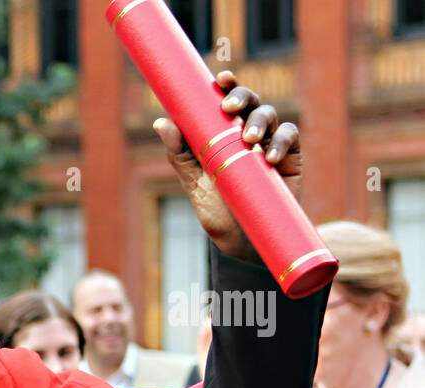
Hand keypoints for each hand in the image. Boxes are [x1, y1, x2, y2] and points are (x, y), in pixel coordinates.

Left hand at [153, 70, 301, 262]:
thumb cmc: (218, 212)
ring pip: (270, 114)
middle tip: (228, 109)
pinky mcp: (291, 158)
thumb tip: (161, 122)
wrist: (243, 243)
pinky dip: (280, 142)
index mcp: (224, 135)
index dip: (226, 85)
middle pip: (250, 101)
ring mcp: (270, 143)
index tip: (219, 79)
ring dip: (258, 121)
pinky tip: (269, 156)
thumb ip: (181, 155)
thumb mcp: (195, 184)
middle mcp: (247, 133)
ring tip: (247, 140)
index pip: (225, 103)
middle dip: (241, 97)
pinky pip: (290, 136)